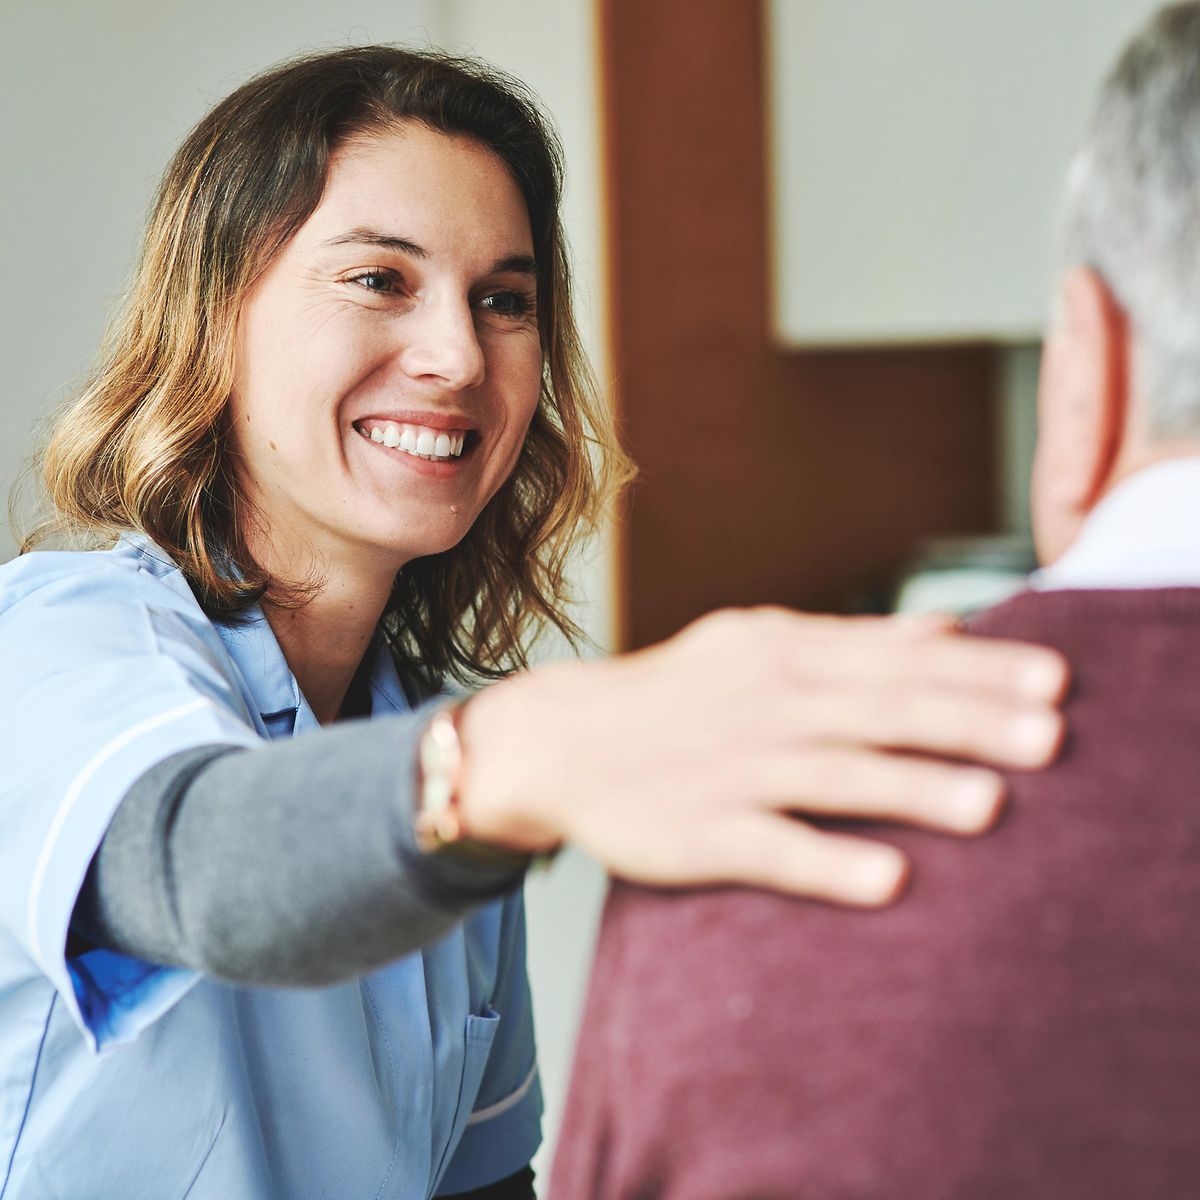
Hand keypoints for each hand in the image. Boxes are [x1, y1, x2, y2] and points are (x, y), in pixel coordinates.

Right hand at [456, 607, 1067, 906]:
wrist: (564, 738)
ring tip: (990, 805)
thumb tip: (952, 627)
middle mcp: (762, 704)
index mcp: (782, 651)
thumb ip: (856, 638)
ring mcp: (730, 768)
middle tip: (1049, 737)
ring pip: (832, 775)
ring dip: (911, 788)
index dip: (977, 670)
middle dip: (966, 721)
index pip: (893, 657)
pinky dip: (826, 861)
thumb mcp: (759, 642)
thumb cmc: (679, 692)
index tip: (1053, 681)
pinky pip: (769, 847)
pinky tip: (888, 878)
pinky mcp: (699, 832)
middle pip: (876, 710)